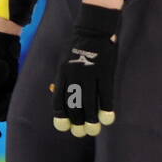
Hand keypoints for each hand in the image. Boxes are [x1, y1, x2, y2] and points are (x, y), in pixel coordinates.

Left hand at [52, 4, 119, 136]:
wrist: (93, 28)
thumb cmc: (78, 45)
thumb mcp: (63, 60)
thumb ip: (60, 77)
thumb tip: (54, 91)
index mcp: (62, 74)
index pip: (58, 101)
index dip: (61, 116)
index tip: (65, 127)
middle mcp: (73, 77)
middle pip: (73, 105)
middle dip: (77, 122)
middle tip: (82, 133)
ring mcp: (90, 75)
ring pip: (89, 103)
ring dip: (91, 120)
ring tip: (93, 130)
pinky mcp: (105, 73)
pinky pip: (105, 95)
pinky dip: (106, 109)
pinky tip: (108, 119)